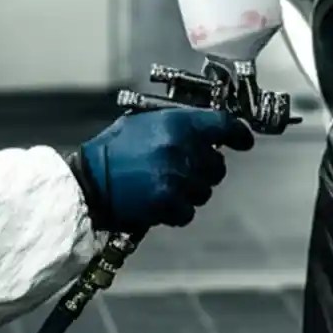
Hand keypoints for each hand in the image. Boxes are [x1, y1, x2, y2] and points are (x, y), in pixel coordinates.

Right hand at [68, 108, 253, 232]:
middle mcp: (183, 149)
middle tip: (184, 169)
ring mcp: (177, 179)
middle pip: (217, 165)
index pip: (223, 125)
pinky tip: (160, 203)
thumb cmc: (112, 150)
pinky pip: (189, 211)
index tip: (244, 141)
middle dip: (205, 168)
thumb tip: (204, 128)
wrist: (87, 183)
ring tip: (165, 185)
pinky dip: (178, 210)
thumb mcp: (143, 121)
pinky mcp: (168, 204)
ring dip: (191, 191)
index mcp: (177, 124)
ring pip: (205, 190)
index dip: (239, 134)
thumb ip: (177, 123)